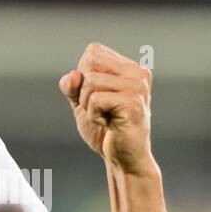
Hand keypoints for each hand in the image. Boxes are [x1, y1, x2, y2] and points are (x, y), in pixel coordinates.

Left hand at [58, 42, 156, 174]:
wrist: (123, 159)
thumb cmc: (104, 130)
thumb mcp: (81, 101)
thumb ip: (72, 85)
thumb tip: (74, 76)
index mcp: (130, 67)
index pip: (93, 52)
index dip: (83, 75)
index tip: (97, 97)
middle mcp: (138, 73)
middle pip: (90, 63)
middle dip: (83, 90)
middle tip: (100, 109)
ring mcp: (138, 88)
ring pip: (89, 81)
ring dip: (87, 105)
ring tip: (105, 117)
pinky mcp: (133, 104)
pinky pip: (94, 100)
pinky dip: (93, 116)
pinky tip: (108, 125)